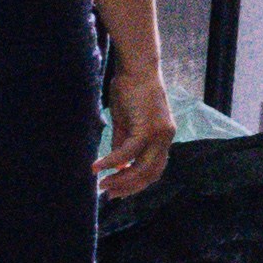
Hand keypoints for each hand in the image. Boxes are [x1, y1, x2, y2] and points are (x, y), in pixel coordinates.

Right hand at [96, 73, 174, 201]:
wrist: (137, 69)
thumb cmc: (130, 94)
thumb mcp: (127, 125)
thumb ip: (124, 146)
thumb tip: (119, 168)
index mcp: (164, 138)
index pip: (154, 170)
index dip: (136, 184)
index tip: (118, 192)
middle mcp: (166, 138)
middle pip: (150, 174)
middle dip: (128, 187)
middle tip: (108, 193)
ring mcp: (159, 134)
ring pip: (142, 167)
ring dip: (120, 179)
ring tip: (101, 184)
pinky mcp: (147, 128)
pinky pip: (128, 152)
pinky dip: (112, 162)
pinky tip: (96, 167)